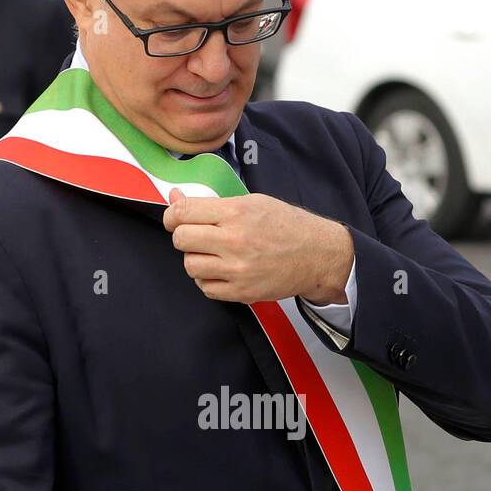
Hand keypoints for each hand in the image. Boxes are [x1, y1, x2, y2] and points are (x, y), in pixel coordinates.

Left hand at [162, 189, 354, 304]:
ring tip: (213, 255)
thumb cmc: (287, 226)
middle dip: (184, 236)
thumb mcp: (252, 202)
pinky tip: (222, 271)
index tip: (176, 219)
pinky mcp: (242, 292)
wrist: (318, 255)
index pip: (183, 212)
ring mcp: (238, 269)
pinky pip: (205, 288)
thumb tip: (174, 198)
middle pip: (181, 240)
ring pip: (190, 266)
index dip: (172, 215)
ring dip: (196, 260)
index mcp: (236, 212)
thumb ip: (212, 203)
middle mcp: (235, 240)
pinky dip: (209, 280)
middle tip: (197, 237)